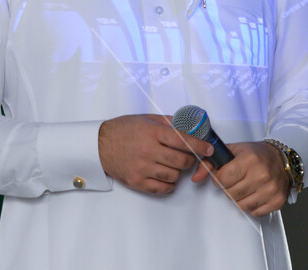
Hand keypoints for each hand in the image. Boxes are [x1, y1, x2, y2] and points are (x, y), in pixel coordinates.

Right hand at [98, 114, 214, 194]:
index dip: (200, 146)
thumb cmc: (122, 130)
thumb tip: (190, 126)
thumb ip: (168, 122)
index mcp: (151, 132)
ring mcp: (142, 167)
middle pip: (182, 161)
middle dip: (191, 160)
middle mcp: (148, 150)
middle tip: (188, 158)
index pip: (183, 140)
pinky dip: (169, 184)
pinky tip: (165, 176)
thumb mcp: (145, 119)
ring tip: (171, 165)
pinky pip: (162, 188)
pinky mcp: (137, 181)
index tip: (208, 149)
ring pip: (174, 175)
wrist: (99, 144)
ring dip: (178, 172)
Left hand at [191, 141, 289, 216]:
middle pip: (230, 193)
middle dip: (228, 188)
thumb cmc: (256, 155)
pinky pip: (254, 212)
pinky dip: (251, 205)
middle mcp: (261, 175)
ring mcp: (271, 189)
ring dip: (239, 198)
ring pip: (241, 205)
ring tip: (245, 186)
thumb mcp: (231, 151)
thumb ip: (210, 163)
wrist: (282, 159)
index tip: (225, 175)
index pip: (222, 179)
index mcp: (249, 159)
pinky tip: (255, 193)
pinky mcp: (277, 201)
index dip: (219, 178)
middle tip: (236, 180)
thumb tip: (196, 177)